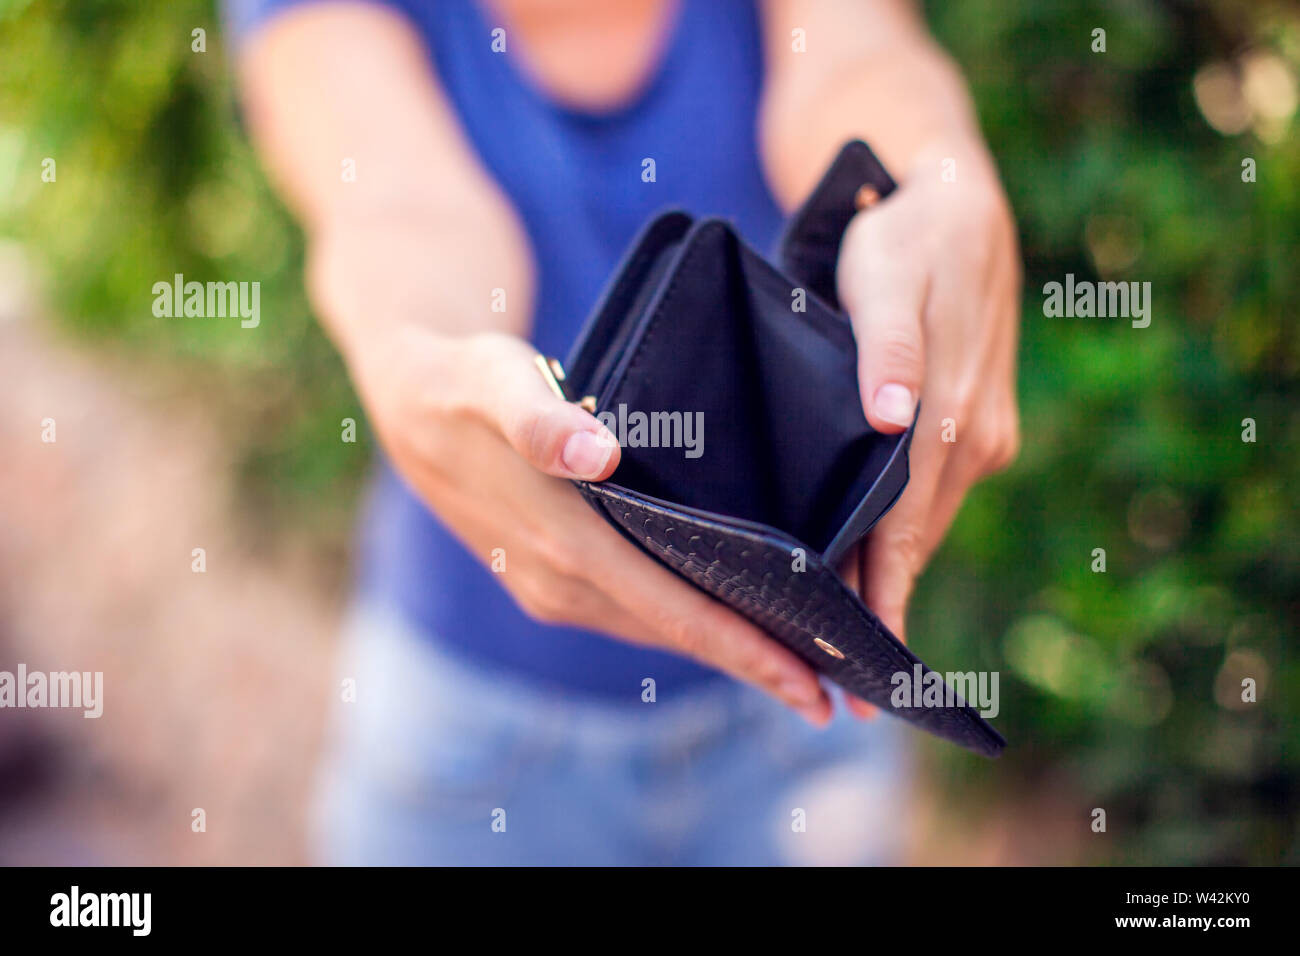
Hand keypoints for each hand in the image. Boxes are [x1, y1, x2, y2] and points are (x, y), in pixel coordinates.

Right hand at [342, 327, 834, 724]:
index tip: (819, 681)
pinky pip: (636, 610)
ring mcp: (553, 589)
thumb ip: (539, 416)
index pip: (678, 613)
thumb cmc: (466, 382)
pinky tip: (728, 611)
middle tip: (842, 681)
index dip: (750, 651)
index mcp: (564, 546)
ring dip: (728, 645)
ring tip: (805, 651)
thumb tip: (593, 453)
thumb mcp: (496, 379)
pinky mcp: (551, 579)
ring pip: (659, 627)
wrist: (409, 403)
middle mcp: (562, 584)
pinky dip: (688, 618)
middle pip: (680, 634)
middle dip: (760, 661)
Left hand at [836, 145, 1020, 716]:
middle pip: (918, 539)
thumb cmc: (903, 241)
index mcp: (950, 414)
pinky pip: (934, 494)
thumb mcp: (881, 277)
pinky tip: (870, 553)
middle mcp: (976, 437)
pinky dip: (903, 529)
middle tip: (841, 669)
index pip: (907, 527)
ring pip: (927, 521)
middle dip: (882, 602)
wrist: (954, 202)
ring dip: (893, 572)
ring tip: (845, 628)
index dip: (884, 594)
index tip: (865, 659)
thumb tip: (890, 420)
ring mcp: (984, 433)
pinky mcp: (979, 423)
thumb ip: (884, 350)